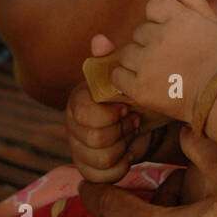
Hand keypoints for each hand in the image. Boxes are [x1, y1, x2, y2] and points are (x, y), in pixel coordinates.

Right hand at [66, 34, 153, 182]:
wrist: (145, 118)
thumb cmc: (134, 94)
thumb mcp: (126, 75)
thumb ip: (111, 58)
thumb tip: (99, 40)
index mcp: (78, 100)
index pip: (85, 113)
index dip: (109, 114)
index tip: (126, 107)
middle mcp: (72, 125)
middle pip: (95, 138)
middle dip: (120, 131)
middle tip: (132, 121)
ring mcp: (77, 148)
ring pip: (99, 158)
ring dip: (122, 148)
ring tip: (130, 134)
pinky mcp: (87, 168)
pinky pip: (99, 176)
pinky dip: (119, 167)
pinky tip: (128, 153)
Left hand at [112, 0, 216, 122]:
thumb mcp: (211, 20)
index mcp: (177, 17)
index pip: (152, 6)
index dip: (161, 20)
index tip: (174, 34)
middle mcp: (160, 37)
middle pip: (139, 31)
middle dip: (150, 41)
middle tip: (169, 55)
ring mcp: (148, 63)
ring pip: (127, 52)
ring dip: (137, 60)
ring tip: (158, 69)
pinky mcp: (139, 87)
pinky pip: (118, 76)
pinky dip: (126, 78)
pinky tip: (144, 81)